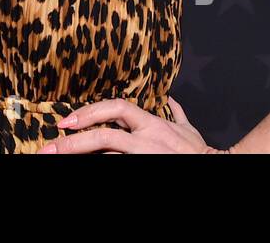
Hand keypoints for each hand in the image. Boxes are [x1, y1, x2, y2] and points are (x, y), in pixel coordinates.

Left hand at [36, 96, 228, 153]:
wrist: (220, 168)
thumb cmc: (201, 153)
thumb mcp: (187, 129)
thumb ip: (175, 113)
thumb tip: (171, 99)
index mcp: (152, 123)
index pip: (115, 108)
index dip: (89, 112)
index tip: (66, 122)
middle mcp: (147, 139)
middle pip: (102, 136)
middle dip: (72, 142)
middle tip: (49, 149)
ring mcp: (147, 157)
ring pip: (106, 155)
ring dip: (81, 156)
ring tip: (57, 158)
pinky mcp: (148, 168)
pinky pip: (117, 167)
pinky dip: (102, 165)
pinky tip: (86, 167)